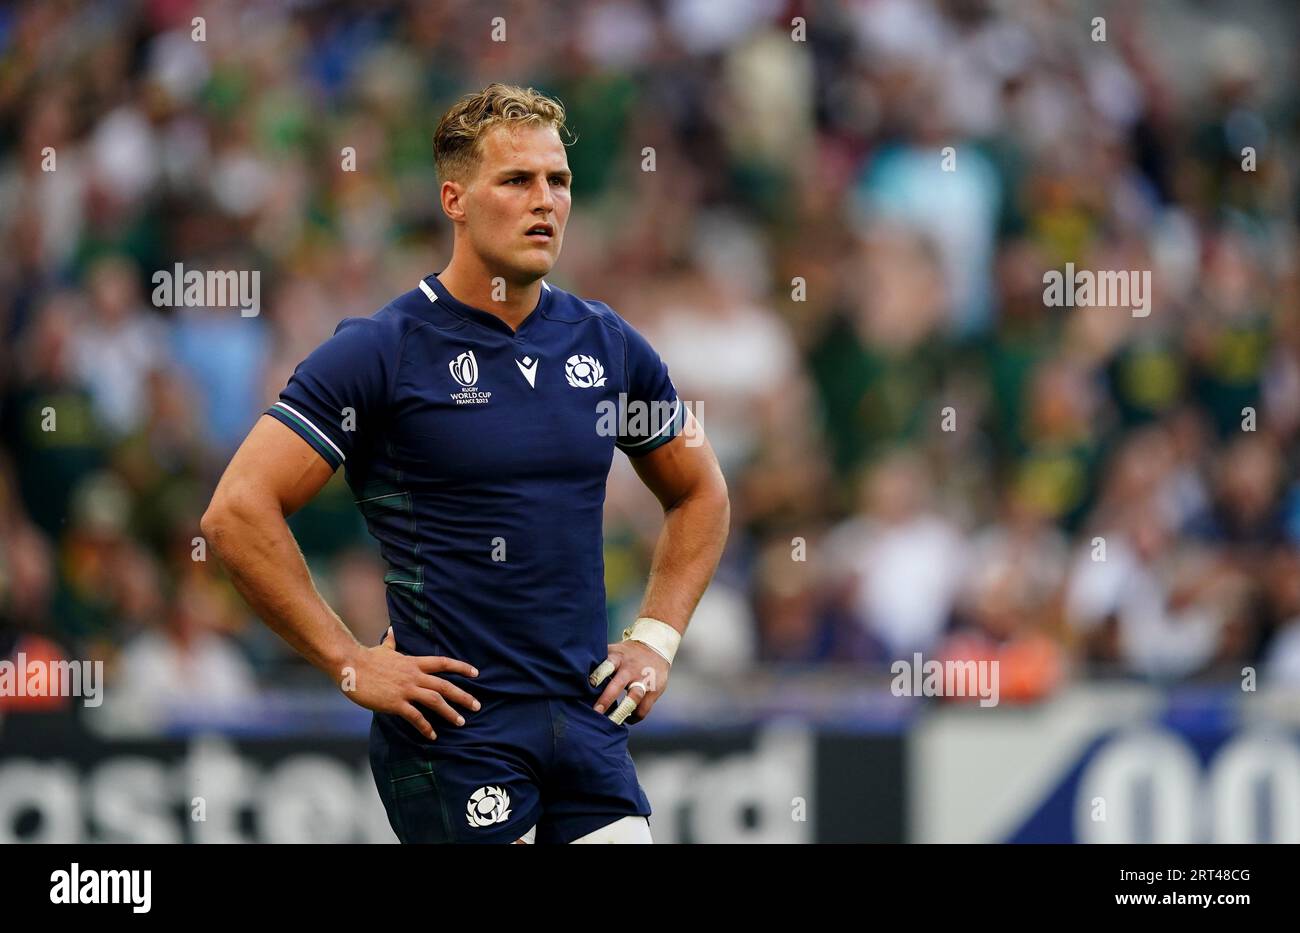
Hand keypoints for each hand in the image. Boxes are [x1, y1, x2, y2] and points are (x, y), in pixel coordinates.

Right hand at [339, 627, 479, 739]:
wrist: (350, 666)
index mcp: (414, 662)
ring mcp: (406, 689)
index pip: (443, 663)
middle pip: (445, 686)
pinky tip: (432, 735)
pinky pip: (415, 717)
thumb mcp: (384, 649)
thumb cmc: (366, 658)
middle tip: (477, 706)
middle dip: (463, 696)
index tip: (476, 673)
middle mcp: (414, 675)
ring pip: (435, 701)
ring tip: (461, 722)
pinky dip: (426, 727)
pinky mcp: (395, 703)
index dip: (461, 667)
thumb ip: (392, 642)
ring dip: (450, 712)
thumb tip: (393, 631)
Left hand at [590, 640, 669, 724]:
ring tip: (611, 723)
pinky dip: (634, 717)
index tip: (588, 685)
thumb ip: (599, 662)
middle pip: (618, 684)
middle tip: (596, 712)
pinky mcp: (654, 691)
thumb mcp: (614, 651)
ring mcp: (643, 680)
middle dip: (606, 699)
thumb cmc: (626, 654)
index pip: (607, 665)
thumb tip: (574, 674)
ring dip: (621, 712)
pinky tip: (627, 719)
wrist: (655, 648)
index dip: (598, 676)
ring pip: (633, 698)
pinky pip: (643, 708)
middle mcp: (630, 669)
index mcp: (618, 658)